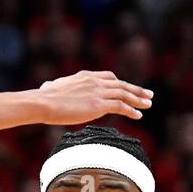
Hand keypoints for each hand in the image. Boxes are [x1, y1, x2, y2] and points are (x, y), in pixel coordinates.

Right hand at [35, 70, 151, 123]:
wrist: (43, 102)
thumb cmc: (43, 98)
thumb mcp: (51, 87)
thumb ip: (53, 85)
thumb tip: (46, 86)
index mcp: (86, 76)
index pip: (109, 77)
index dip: (120, 83)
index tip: (128, 88)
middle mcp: (95, 81)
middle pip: (121, 84)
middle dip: (136, 90)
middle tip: (149, 94)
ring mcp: (98, 92)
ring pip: (124, 94)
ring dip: (138, 100)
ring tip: (148, 105)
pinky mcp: (99, 105)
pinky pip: (121, 106)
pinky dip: (131, 110)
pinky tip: (138, 115)